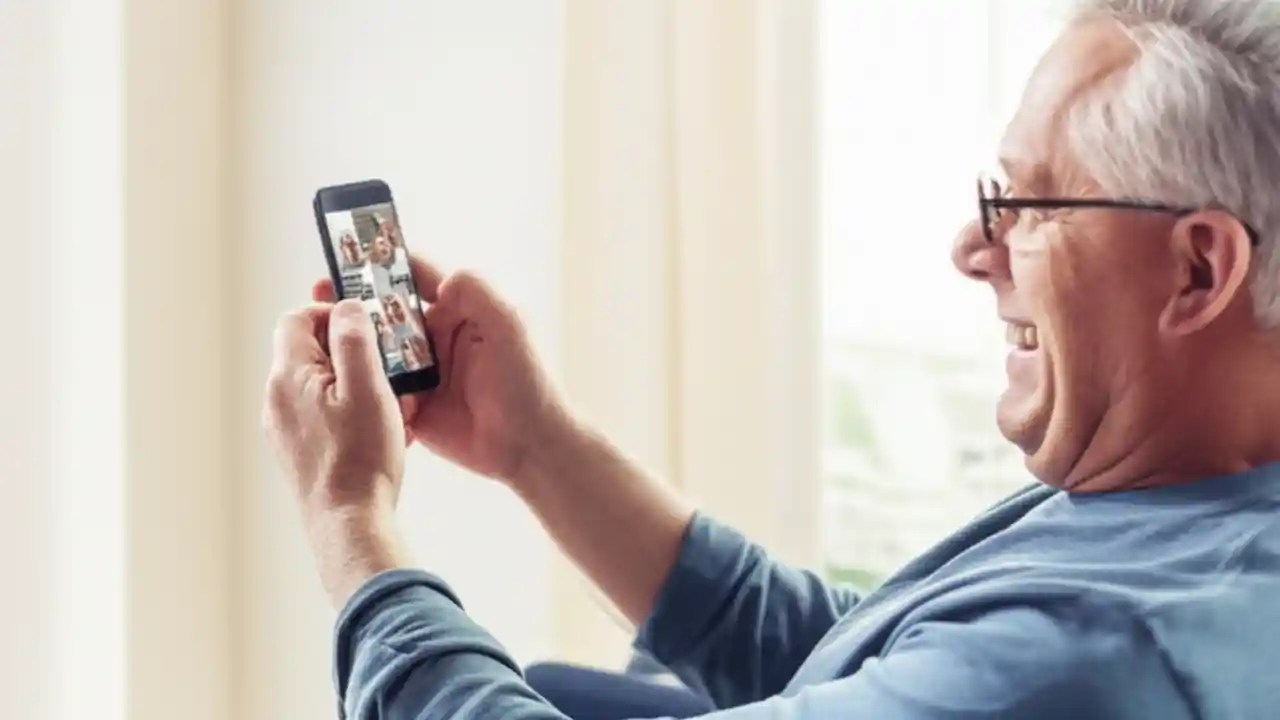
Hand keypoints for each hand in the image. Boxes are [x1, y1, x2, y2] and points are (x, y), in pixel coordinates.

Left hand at [262, 299, 410, 604]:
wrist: (349, 524)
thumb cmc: (361, 459)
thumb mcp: (368, 387)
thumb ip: (355, 339)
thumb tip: (346, 307)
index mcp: (289, 377)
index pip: (297, 319)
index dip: (331, 313)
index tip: (364, 324)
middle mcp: (277, 401)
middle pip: (308, 352)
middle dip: (350, 352)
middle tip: (386, 364)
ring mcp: (284, 430)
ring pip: (319, 387)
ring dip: (353, 384)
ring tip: (390, 402)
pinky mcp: (297, 454)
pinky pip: (322, 417)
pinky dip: (349, 413)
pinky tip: (380, 431)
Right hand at [312, 254, 574, 484]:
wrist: (527, 446)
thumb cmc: (528, 382)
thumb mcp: (508, 325)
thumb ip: (476, 293)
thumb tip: (440, 278)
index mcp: (456, 308)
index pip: (412, 275)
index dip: (381, 263)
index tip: (347, 254)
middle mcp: (434, 335)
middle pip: (383, 311)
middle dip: (352, 302)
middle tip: (320, 295)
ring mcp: (420, 371)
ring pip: (374, 350)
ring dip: (349, 344)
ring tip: (316, 337)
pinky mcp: (410, 404)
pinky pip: (377, 389)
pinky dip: (359, 385)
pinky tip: (336, 382)